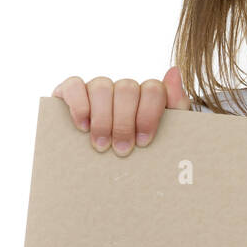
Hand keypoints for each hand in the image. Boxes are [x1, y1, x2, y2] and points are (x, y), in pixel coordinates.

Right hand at [52, 66, 190, 155]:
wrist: (112, 174)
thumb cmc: (141, 151)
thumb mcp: (165, 134)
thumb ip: (176, 104)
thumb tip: (173, 71)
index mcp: (148, 95)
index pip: (153, 89)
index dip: (148, 115)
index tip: (143, 142)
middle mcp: (123, 88)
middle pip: (127, 89)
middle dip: (124, 122)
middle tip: (122, 149)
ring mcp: (98, 88)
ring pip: (102, 87)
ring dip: (102, 119)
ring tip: (101, 145)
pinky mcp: (71, 92)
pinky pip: (74, 86)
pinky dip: (79, 105)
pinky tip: (83, 127)